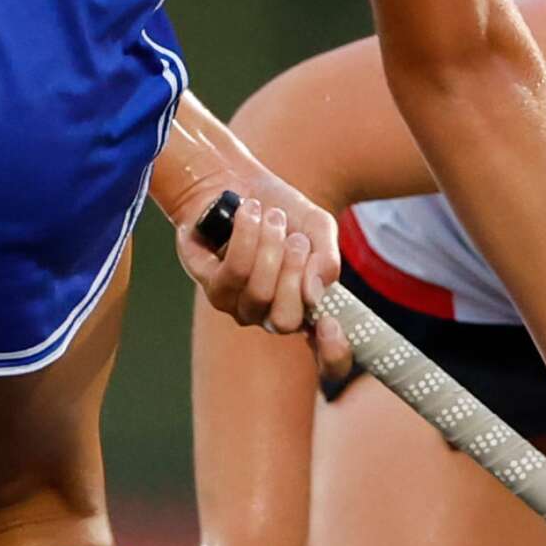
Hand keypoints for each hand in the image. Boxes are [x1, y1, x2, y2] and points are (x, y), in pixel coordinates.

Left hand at [168, 168, 353, 381]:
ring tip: (271, 217)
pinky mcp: (212, 287)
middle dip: (294, 271)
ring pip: (259, 292)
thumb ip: (326, 259)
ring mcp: (240, 307)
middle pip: (286, 321)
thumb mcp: (318, 229)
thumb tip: (315, 293)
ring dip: (269, 245)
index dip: (333, 354)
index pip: (329, 360)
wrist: (241, 185)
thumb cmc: (284, 213)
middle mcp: (273, 317)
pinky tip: (248, 214)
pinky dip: (246, 236)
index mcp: (309, 310)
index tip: (331, 326)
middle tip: (295, 238)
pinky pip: (234, 272)